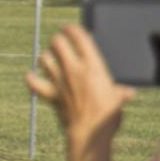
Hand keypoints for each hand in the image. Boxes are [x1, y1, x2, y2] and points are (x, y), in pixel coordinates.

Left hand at [25, 24, 134, 141]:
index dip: (72, 29)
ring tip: (50, 58)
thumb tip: (128, 92)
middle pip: (57, 43)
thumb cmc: (108, 115)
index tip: (69, 28)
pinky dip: (30, 78)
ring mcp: (59, 80)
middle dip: (58, 40)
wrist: (90, 132)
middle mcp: (73, 69)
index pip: (79, 37)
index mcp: (93, 66)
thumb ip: (121, 92)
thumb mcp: (119, 99)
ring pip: (44, 58)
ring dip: (46, 56)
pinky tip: (31, 76)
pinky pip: (33, 82)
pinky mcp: (50, 94)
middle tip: (60, 43)